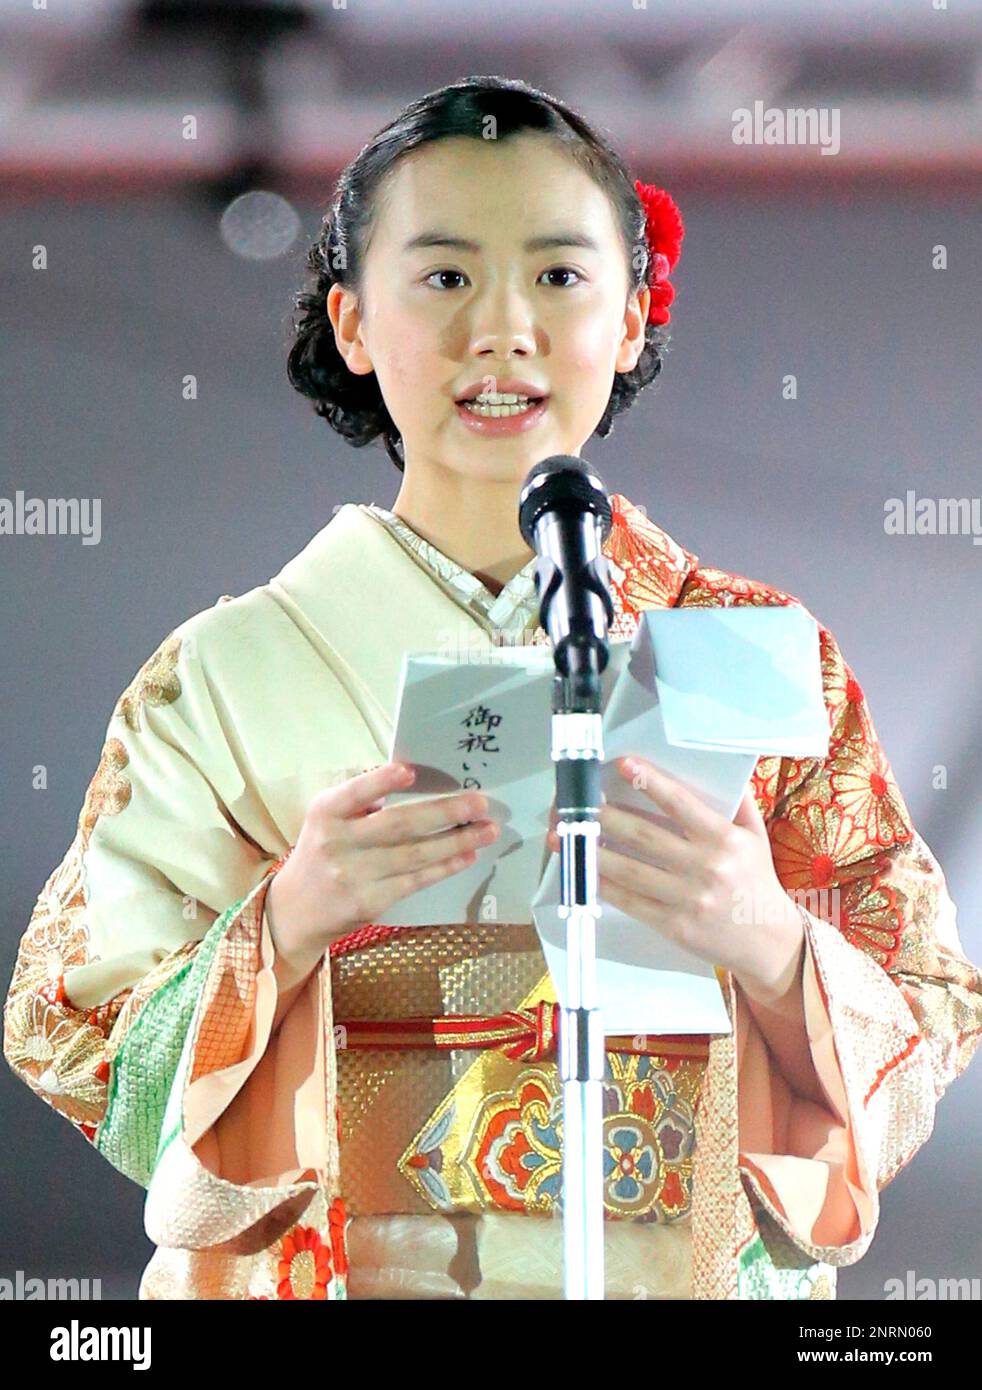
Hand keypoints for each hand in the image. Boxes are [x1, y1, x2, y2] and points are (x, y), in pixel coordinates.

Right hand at [268, 762, 498, 968]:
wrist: (296, 910)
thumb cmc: (322, 851)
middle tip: (479, 803)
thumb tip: (414, 781)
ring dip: (456, 841)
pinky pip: (415, 881)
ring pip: (414, 855)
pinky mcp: (369, 902)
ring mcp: (353, 876)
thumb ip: (360, 800)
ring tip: (486, 830)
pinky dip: (444, 867)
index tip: (410, 771)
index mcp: (326, 813)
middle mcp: (336, 843)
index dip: (381, 781)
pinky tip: (467, 855)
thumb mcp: (327, 819)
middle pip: (398, 825)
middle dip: (444, 812)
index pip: (354, 794)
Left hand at [546, 755, 803, 1000]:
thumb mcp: (755, 837)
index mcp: (725, 839)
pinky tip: (583, 870)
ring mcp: (689, 898)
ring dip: (592, 851)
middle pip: (644, 836)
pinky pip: (631, 901)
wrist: (768, 941)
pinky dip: (603, 885)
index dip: (650, 782)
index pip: (681, 804)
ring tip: (561, 836)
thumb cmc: (757, 881)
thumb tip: (720, 767)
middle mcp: (707, 866)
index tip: (622, 764)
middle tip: (576, 802)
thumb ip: (738, 802)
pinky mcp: (674, 925)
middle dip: (604, 817)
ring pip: (630, 870)